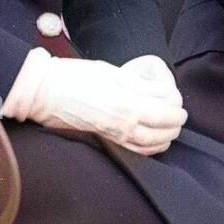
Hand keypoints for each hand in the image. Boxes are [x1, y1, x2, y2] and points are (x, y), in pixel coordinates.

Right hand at [5, 50, 185, 155]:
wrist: (42, 92)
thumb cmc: (73, 76)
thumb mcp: (111, 72)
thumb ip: (136, 84)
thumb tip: (156, 91)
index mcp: (127, 104)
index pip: (165, 113)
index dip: (177, 111)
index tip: (181, 107)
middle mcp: (124, 125)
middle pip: (162, 132)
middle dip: (175, 126)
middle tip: (178, 117)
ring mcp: (113, 136)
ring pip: (150, 146)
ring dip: (164, 139)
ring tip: (169, 130)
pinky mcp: (103, 140)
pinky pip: (133, 151)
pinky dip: (148, 148)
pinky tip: (150, 142)